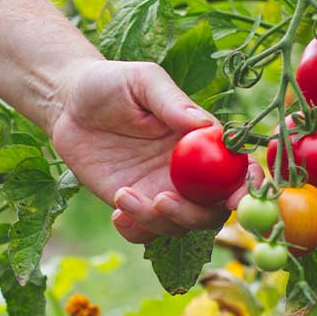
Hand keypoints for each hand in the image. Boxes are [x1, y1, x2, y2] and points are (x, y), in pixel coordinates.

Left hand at [49, 60, 260, 242]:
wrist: (68, 103)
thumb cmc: (112, 83)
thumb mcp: (143, 81)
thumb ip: (172, 102)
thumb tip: (204, 125)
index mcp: (202, 142)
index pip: (237, 171)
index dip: (248, 188)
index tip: (238, 198)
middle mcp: (188, 173)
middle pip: (212, 210)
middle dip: (194, 215)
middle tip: (162, 200)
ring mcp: (160, 190)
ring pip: (178, 226)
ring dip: (155, 222)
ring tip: (122, 195)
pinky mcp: (132, 204)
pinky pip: (144, 234)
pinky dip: (135, 232)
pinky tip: (116, 211)